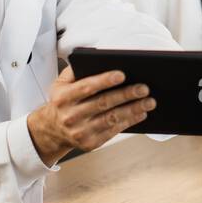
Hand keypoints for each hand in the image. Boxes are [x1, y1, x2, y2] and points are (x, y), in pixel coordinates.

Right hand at [27, 65, 155, 164]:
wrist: (52, 129)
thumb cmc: (63, 101)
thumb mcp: (60, 83)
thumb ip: (76, 69)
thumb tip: (98, 59)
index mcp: (63, 98)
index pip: (86, 87)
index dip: (105, 80)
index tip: (123, 74)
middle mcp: (70, 116)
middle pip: (103, 103)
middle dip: (126, 95)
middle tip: (144, 88)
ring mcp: (80, 132)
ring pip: (111, 118)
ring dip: (133, 109)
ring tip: (149, 102)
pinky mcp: (90, 143)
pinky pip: (113, 131)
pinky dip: (129, 122)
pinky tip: (141, 113)